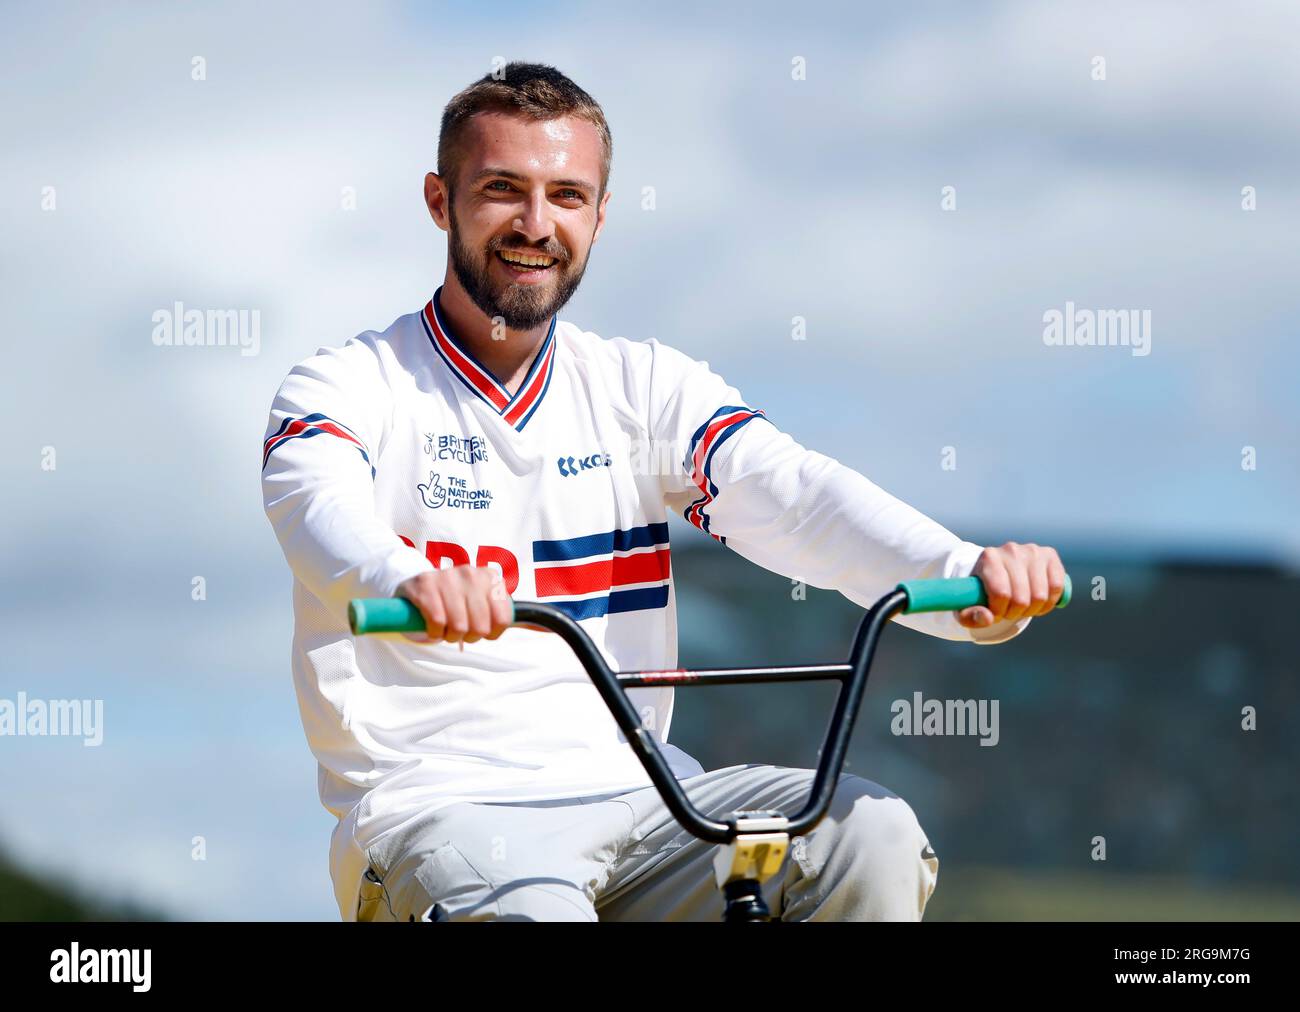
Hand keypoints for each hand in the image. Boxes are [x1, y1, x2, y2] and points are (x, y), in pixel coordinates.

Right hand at [396, 566, 512, 645]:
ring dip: (450, 635)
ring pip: (459, 626)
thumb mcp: (484, 602)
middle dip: (469, 636)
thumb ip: (507, 614)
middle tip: (460, 630)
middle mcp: (471, 573)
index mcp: (490, 578)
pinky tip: (432, 625)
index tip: (482, 630)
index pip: (503, 619)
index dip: (491, 633)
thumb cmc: (456, 601)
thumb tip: (543, 628)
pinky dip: (434, 632)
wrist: (418, 587)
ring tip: (446, 627)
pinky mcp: (425, 584)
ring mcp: (447, 576)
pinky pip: (437, 622)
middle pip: (481, 627)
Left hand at [958, 542, 1065, 629]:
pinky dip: (1049, 602)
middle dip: (1015, 613)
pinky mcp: (1049, 554)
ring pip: (1040, 595)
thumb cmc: (980, 590)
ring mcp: (1032, 551)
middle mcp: (1011, 550)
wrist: (996, 569)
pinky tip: (1038, 601)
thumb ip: (970, 616)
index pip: (1001, 593)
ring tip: (1022, 607)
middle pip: (1021, 598)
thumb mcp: (967, 605)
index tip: (995, 613)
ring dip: (1032, 610)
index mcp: (988, 558)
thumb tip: (988, 618)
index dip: (999, 611)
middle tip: (1009, 611)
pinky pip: (1057, 587)